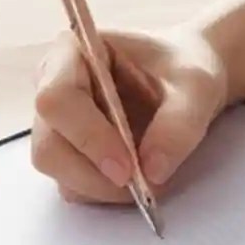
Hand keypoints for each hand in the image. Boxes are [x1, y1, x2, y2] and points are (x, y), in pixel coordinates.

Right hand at [30, 28, 227, 202]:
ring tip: (146, 183)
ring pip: (57, 169)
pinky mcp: (68, 151)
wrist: (186, 83)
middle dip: (94, 174)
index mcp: (72, 52)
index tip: (128, 167)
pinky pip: (72, 184)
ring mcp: (57, 123)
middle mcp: (52, 86)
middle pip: (48, 144)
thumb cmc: (183, 69)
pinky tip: (136, 181)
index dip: (88, 136)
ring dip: (101, 187)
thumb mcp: (196, 87)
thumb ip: (179, 124)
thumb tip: (152, 170)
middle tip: (141, 187)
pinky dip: (103, 192)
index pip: (57, 98)